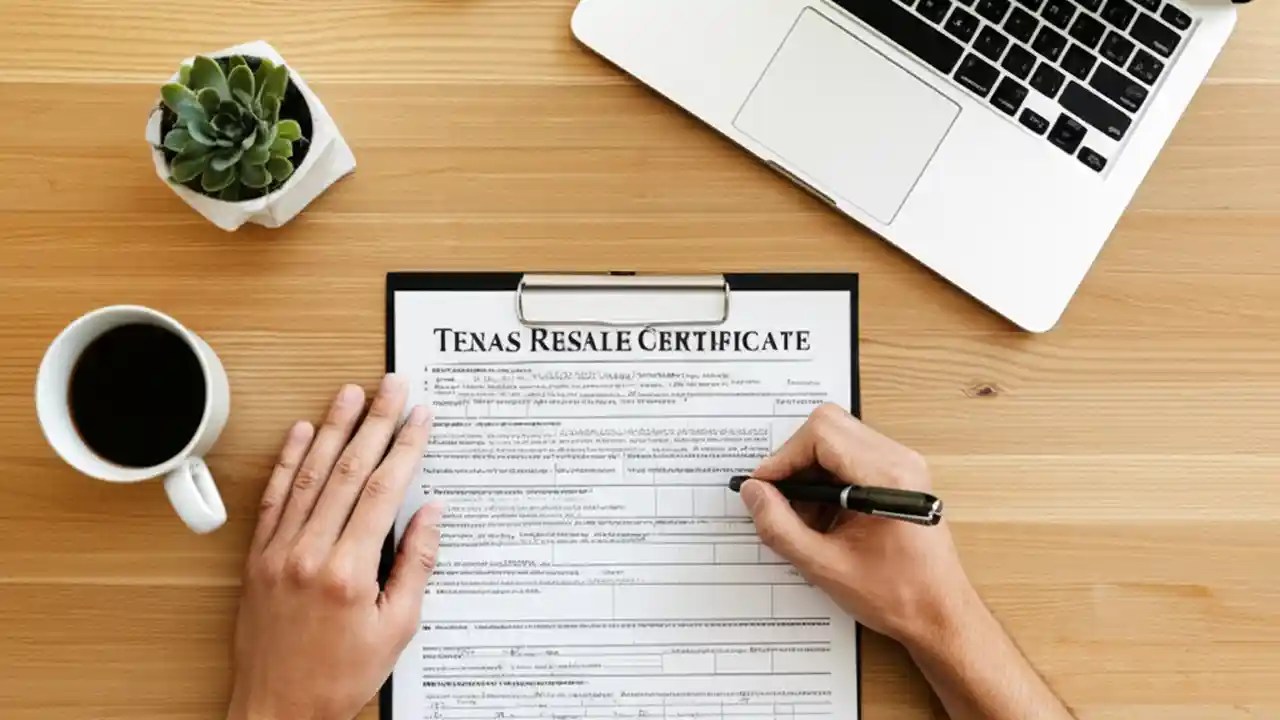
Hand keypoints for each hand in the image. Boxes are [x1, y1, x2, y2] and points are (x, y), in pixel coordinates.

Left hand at [227, 375, 443, 719]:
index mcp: (349, 572)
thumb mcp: (397, 629)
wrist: (278, 710)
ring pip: (309, 475)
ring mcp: (279, 552)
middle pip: (347, 471)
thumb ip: (416, 565)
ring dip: (332, 429)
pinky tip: (301, 433)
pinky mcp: (258, 559)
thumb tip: (431, 514)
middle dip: (374, 423)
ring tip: (350, 394)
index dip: (405, 448)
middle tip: (391, 387)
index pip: (381, 491)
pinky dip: (287, 461)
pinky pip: (274, 499)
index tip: (420, 418)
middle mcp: (309, 554)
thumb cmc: (339, 678)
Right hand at [740, 404, 975, 646]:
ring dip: (810, 471)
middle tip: (780, 499)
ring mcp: (902, 465)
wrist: (940, 613)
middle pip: (828, 427)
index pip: (821, 434)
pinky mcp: (899, 475)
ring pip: (837, 439)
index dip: (783, 457)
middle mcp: (900, 461)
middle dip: (795, 461)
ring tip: (804, 517)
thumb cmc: (898, 595)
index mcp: (887, 478)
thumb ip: (780, 527)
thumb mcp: (825, 567)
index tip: (763, 488)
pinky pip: (851, 456)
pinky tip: (824, 518)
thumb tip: (753, 493)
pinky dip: (827, 479)